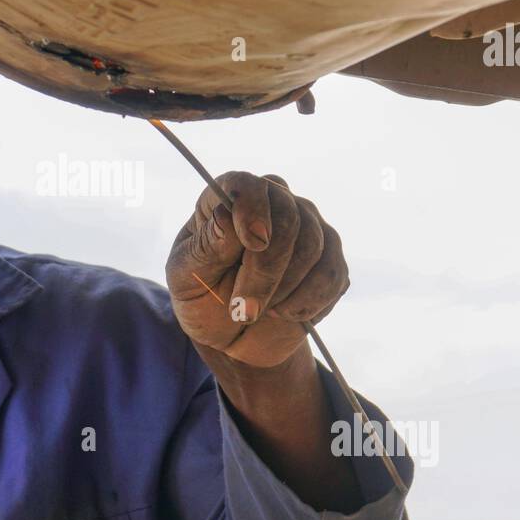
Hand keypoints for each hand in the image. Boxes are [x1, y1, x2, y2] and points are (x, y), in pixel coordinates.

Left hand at [166, 172, 348, 368]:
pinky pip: (333, 274)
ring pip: (314, 247)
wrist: (232, 334)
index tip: (253, 243)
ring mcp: (308, 227)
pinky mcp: (330, 259)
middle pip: (288, 220)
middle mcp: (274, 203)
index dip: (253, 209)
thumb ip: (205, 248)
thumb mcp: (186, 278)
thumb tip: (225, 217)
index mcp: (229, 199)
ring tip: (255, 313)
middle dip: (266, 271)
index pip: (247, 185)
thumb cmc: (202, 297)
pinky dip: (309, 302)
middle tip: (243, 309)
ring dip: (284, 290)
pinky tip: (284, 314)